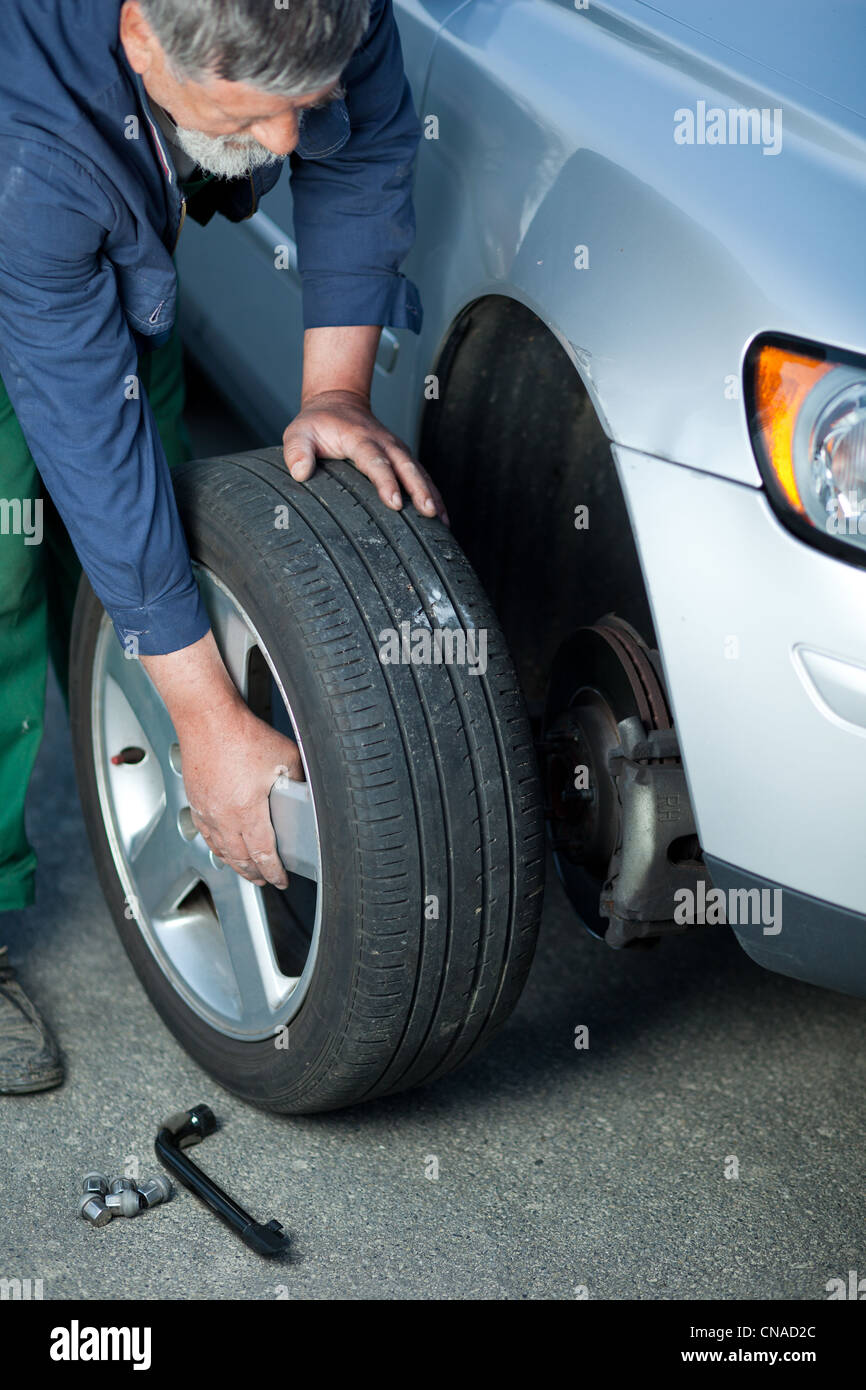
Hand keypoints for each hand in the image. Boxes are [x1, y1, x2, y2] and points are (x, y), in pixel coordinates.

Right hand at [141, 631, 303, 888]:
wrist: (207, 717)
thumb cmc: (241, 733)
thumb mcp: (286, 757)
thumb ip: (297, 780)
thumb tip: (306, 791)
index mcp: (247, 811)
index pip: (263, 854)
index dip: (274, 871)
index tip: (279, 879)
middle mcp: (223, 816)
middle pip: (239, 857)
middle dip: (254, 873)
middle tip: (263, 880)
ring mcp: (206, 808)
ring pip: (220, 848)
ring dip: (233, 863)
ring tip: (243, 870)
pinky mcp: (195, 797)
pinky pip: (204, 832)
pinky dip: (214, 844)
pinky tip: (218, 844)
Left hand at [282, 387, 448, 523]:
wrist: (337, 402)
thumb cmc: (317, 423)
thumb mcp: (298, 433)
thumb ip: (296, 451)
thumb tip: (300, 473)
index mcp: (359, 437)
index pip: (374, 460)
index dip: (386, 481)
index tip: (394, 502)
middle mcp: (384, 442)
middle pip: (406, 466)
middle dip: (419, 490)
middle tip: (429, 512)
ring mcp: (397, 449)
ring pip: (419, 472)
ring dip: (433, 495)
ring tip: (443, 521)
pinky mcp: (403, 457)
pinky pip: (422, 476)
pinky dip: (434, 494)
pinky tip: (442, 517)